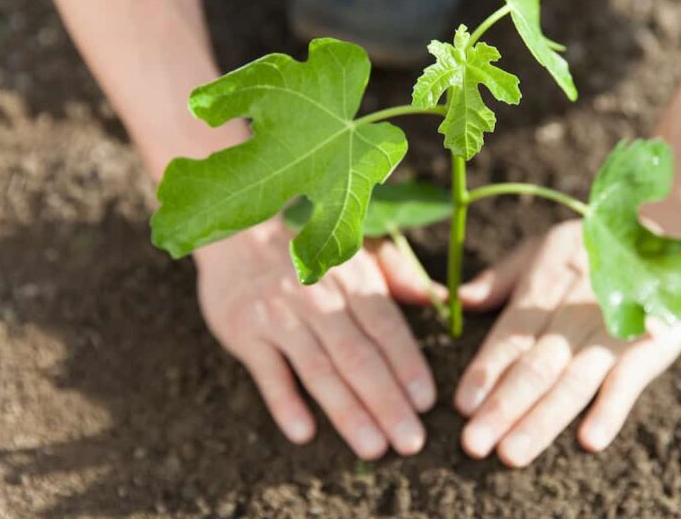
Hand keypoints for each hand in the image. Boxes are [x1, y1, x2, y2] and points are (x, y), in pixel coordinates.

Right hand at [193, 217, 436, 459]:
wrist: (239, 232)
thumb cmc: (311, 250)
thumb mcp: (358, 251)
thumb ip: (399, 276)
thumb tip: (441, 297)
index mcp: (352, 279)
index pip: (385, 327)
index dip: (407, 365)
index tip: (427, 403)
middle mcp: (318, 298)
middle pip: (358, 356)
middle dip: (387, 402)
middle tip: (410, 442)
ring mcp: (280, 315)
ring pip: (319, 370)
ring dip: (347, 412)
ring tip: (373, 447)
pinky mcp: (244, 330)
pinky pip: (267, 371)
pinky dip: (285, 402)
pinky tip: (304, 433)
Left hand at [454, 220, 680, 467]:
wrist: (664, 232)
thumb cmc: (589, 247)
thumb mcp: (540, 248)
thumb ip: (500, 279)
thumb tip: (458, 300)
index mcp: (542, 291)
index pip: (509, 337)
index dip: (486, 371)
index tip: (461, 405)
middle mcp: (572, 316)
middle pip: (535, 367)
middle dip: (503, 407)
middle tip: (474, 445)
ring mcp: (612, 335)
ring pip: (573, 382)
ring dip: (543, 420)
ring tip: (513, 453)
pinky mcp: (649, 347)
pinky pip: (628, 382)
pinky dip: (611, 410)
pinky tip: (591, 441)